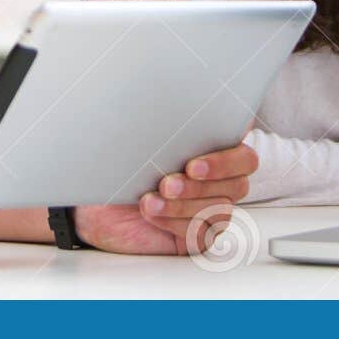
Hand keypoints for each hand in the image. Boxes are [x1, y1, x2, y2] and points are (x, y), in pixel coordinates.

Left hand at [73, 141, 258, 254]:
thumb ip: (165, 126)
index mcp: (214, 149)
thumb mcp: (141, 140)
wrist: (96, 203)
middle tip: (169, 181)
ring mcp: (209, 208)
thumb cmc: (121, 166)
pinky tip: (153, 213)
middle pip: (237, 183)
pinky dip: (176, 222)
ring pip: (219, 209)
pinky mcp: (196, 235)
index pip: (243, 155)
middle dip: (202, 184)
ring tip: (152, 198)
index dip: (226, 160)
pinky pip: (202, 233)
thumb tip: (176, 103)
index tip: (194, 162)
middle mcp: (218, 180)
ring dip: (183, 203)